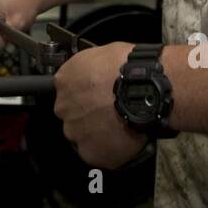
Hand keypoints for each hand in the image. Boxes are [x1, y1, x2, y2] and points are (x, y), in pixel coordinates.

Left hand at [53, 42, 147, 168]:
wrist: (144, 89)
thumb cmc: (128, 67)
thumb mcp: (100, 53)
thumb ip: (88, 69)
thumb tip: (95, 73)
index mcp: (64, 80)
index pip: (67, 91)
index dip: (84, 95)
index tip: (97, 96)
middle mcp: (63, 107)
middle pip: (72, 115)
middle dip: (88, 115)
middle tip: (110, 112)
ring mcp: (75, 131)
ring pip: (82, 136)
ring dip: (96, 133)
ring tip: (119, 126)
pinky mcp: (90, 152)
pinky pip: (96, 154)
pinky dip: (108, 151)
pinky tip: (122, 140)